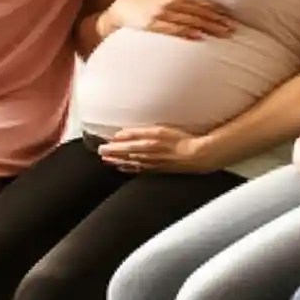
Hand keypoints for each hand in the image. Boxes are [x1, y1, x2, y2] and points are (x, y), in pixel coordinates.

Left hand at [97, 126, 220, 173]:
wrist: (198, 155)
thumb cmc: (182, 140)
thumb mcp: (162, 129)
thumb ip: (140, 132)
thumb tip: (120, 134)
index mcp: (148, 141)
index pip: (126, 142)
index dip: (114, 143)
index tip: (104, 143)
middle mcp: (147, 153)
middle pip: (125, 153)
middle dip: (112, 153)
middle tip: (101, 152)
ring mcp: (152, 162)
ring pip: (130, 162)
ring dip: (117, 161)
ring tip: (107, 160)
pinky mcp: (158, 168)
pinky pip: (139, 169)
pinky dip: (129, 169)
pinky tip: (123, 168)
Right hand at [102, 0, 234, 40]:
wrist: (121, 8)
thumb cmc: (146, 4)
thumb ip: (183, 2)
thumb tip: (203, 10)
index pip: (203, 3)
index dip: (219, 10)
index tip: (232, 17)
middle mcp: (172, 2)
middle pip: (201, 12)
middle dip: (219, 20)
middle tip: (234, 28)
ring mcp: (163, 13)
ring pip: (192, 21)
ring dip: (209, 27)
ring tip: (223, 34)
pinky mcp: (154, 24)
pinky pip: (174, 29)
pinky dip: (188, 32)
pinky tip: (200, 36)